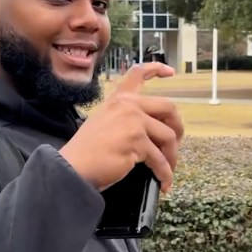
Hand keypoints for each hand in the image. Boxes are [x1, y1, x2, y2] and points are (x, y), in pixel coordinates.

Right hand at [59, 62, 182, 192]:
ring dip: (171, 156)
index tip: (171, 72)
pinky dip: (165, 173)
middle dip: (177, 127)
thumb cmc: (87, 151)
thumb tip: (155, 131)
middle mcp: (127, 105)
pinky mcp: (137, 141)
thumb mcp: (104, 123)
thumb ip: (126, 119)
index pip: (138, 74)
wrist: (73, 166)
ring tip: (169, 169)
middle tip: (176, 144)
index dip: (157, 69)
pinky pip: (160, 159)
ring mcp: (133, 122)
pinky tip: (164, 182)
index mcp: (118, 99)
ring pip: (168, 136)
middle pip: (168, 107)